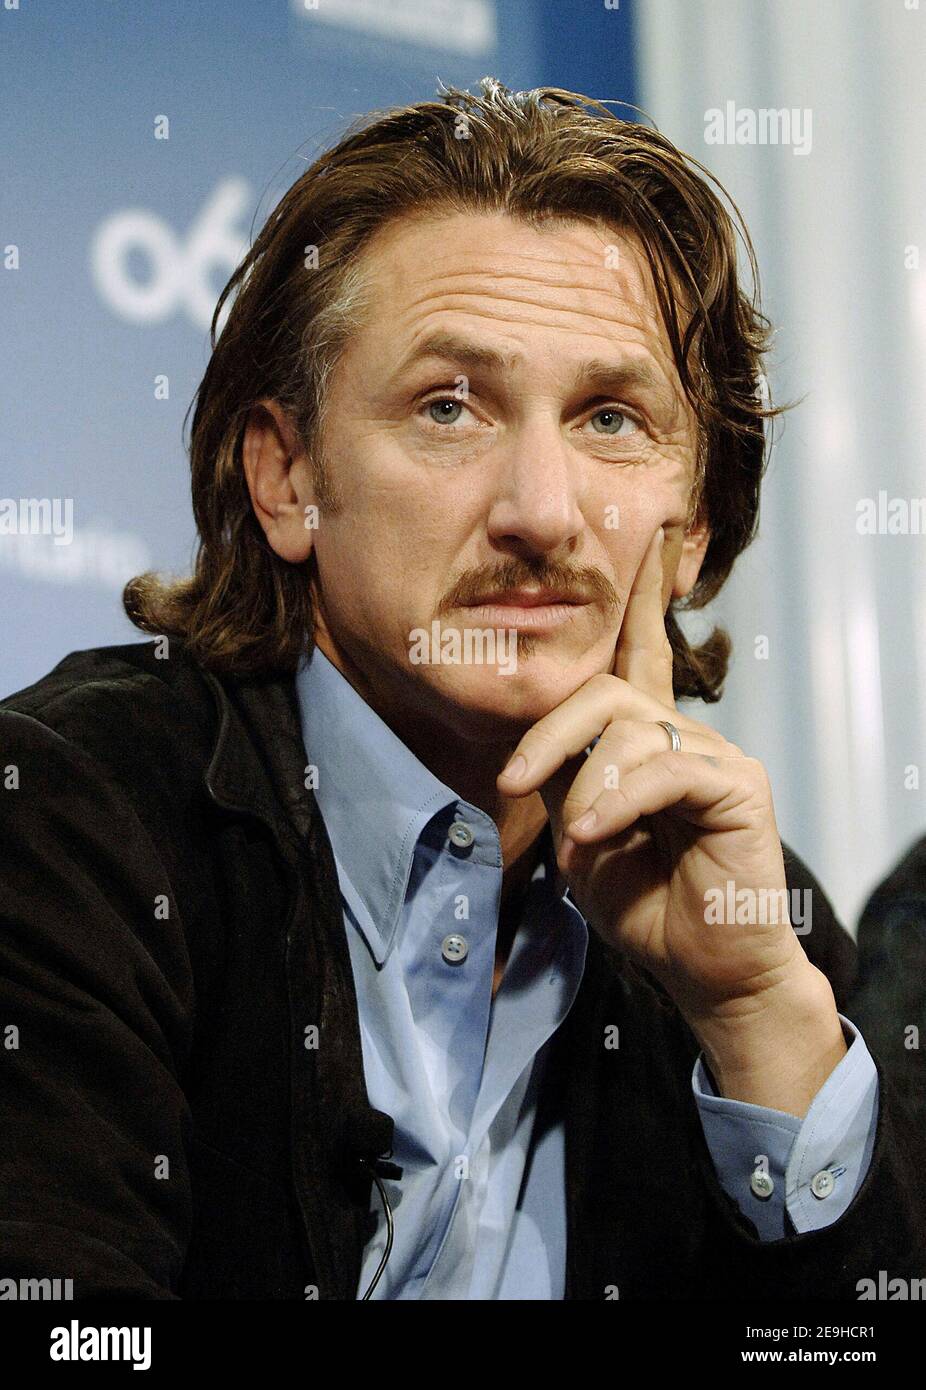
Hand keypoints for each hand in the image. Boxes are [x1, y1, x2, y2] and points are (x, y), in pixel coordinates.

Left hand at [497, 527, 844, 1112]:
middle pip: (604, 690)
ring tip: (576, 840)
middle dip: (549, 732)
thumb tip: (543, 754)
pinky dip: (617, 803)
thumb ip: (569, 780)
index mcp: (646, 739)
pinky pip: (662, 770)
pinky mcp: (737, 786)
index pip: (640, 652)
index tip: (649, 533)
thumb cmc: (643, 902)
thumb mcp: (583, 833)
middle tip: (512, 782)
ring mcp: (715, 755)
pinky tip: (594, 836)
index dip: (640, 597)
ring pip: (628, 729)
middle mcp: (683, 733)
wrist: (701, 967)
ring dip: (585, 787)